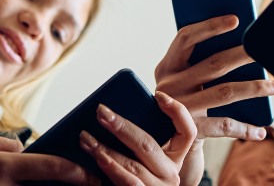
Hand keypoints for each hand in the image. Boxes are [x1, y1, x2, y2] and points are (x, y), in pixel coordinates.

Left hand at [78, 93, 197, 185]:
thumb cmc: (135, 175)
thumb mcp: (146, 159)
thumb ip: (140, 140)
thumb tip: (113, 115)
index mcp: (175, 157)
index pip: (188, 131)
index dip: (177, 112)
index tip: (158, 95)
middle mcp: (171, 174)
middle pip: (149, 145)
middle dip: (122, 126)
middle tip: (101, 112)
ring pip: (133, 165)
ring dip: (105, 149)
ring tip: (85, 137)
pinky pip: (127, 182)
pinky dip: (111, 168)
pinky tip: (97, 158)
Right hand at [154, 15, 273, 140]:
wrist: (161, 143)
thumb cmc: (181, 101)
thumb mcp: (180, 79)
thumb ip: (197, 62)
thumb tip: (240, 42)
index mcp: (166, 67)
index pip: (185, 37)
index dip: (210, 27)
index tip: (236, 19)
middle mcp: (170, 86)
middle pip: (214, 64)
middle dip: (244, 55)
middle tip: (267, 50)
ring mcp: (179, 108)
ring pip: (225, 92)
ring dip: (255, 88)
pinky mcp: (189, 130)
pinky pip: (224, 126)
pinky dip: (245, 129)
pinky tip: (262, 131)